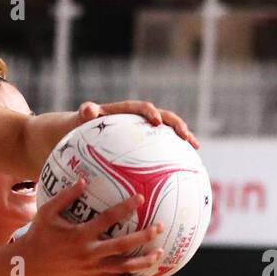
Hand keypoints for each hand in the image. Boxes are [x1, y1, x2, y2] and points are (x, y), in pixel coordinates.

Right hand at [15, 177, 165, 275]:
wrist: (27, 265)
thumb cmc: (37, 235)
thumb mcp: (46, 212)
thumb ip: (65, 196)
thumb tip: (83, 179)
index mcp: (79, 235)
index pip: (107, 220)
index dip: (125, 208)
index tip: (140, 198)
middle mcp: (88, 253)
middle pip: (122, 246)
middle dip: (142, 237)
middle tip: (159, 227)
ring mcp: (90, 269)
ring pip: (122, 267)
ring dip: (142, 262)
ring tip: (160, 254)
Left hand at [75, 100, 198, 148]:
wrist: (84, 131)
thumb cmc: (81, 125)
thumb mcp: (81, 117)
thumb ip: (86, 111)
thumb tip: (88, 110)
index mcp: (128, 110)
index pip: (143, 108)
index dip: (151, 113)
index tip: (156, 122)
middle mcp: (141, 117)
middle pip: (164, 117)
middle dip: (176, 125)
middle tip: (185, 136)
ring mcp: (146, 130)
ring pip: (168, 131)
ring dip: (183, 136)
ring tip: (195, 147)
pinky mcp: (147, 142)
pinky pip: (163, 146)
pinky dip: (174, 153)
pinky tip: (184, 167)